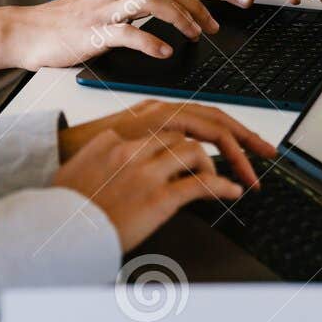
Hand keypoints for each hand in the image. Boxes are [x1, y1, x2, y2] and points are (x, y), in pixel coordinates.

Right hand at [1, 0, 219, 70]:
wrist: (23, 32)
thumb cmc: (58, 26)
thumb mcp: (96, 12)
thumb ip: (123, 14)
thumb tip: (153, 24)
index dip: (191, 1)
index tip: (208, 19)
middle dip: (193, 8)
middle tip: (211, 28)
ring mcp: (102, 12)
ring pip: (150, 3)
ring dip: (178, 18)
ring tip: (193, 36)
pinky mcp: (91, 33)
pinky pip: (127, 34)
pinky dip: (149, 42)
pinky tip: (164, 52)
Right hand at [52, 130, 243, 250]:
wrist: (57, 233)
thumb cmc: (64, 210)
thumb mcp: (78, 173)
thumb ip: (100, 161)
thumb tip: (112, 168)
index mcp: (111, 141)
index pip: (155, 131)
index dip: (175, 143)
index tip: (185, 153)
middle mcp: (130, 149)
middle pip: (179, 134)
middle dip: (202, 144)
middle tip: (219, 155)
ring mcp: (145, 172)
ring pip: (194, 151)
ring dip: (213, 164)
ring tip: (223, 177)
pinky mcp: (158, 197)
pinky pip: (201, 184)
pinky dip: (222, 186)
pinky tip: (232, 191)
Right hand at [58, 99, 277, 188]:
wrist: (55, 206)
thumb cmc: (77, 184)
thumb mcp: (107, 152)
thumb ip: (136, 146)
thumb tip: (161, 154)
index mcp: (139, 120)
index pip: (195, 115)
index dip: (225, 126)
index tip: (244, 137)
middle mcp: (146, 133)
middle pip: (208, 123)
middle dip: (242, 138)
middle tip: (266, 151)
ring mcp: (149, 161)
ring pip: (204, 148)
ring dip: (231, 166)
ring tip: (248, 182)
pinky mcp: (154, 192)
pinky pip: (200, 184)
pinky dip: (222, 188)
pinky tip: (232, 194)